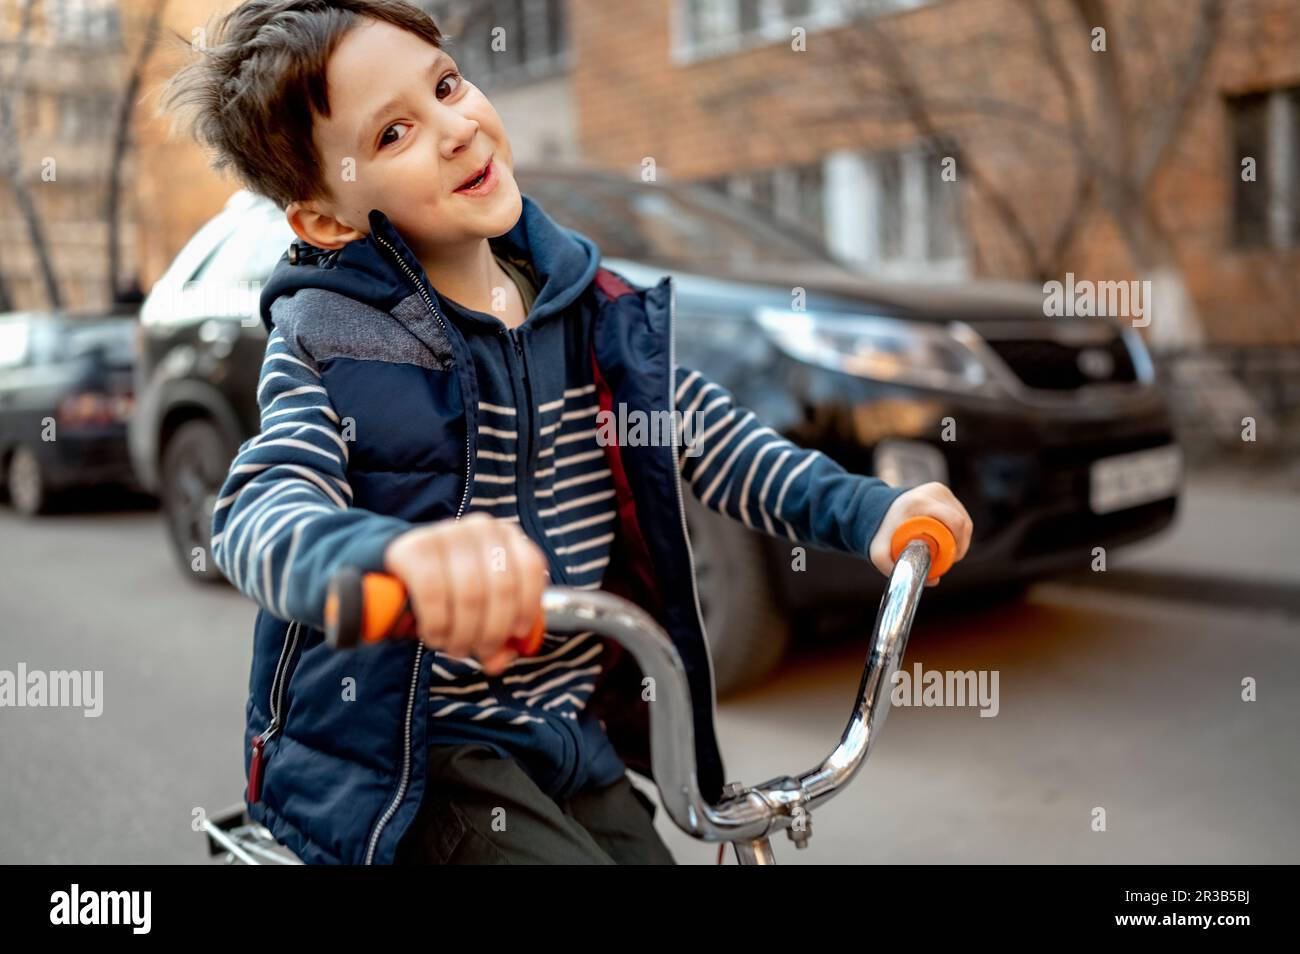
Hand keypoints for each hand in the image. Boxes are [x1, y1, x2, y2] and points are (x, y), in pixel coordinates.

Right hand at [383, 512, 548, 674]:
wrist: (396, 571)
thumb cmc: (450, 591)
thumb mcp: (481, 610)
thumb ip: (498, 635)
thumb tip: (502, 659)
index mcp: (506, 537)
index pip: (531, 568)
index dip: (527, 607)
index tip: (515, 633)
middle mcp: (481, 528)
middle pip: (502, 587)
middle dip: (492, 631)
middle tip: (479, 651)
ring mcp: (448, 533)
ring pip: (470, 594)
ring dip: (464, 634)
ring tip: (455, 649)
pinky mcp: (415, 546)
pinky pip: (434, 593)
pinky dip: (436, 624)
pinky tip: (433, 635)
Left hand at [868, 482, 972, 585]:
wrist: (875, 510)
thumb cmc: (880, 533)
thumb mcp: (879, 553)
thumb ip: (898, 570)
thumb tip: (934, 580)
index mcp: (920, 502)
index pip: (955, 523)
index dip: (958, 545)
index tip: (949, 560)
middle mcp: (933, 492)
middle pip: (962, 522)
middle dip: (960, 544)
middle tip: (949, 559)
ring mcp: (939, 490)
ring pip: (964, 519)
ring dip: (961, 538)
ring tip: (948, 550)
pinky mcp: (943, 492)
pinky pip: (960, 514)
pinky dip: (959, 529)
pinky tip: (949, 539)